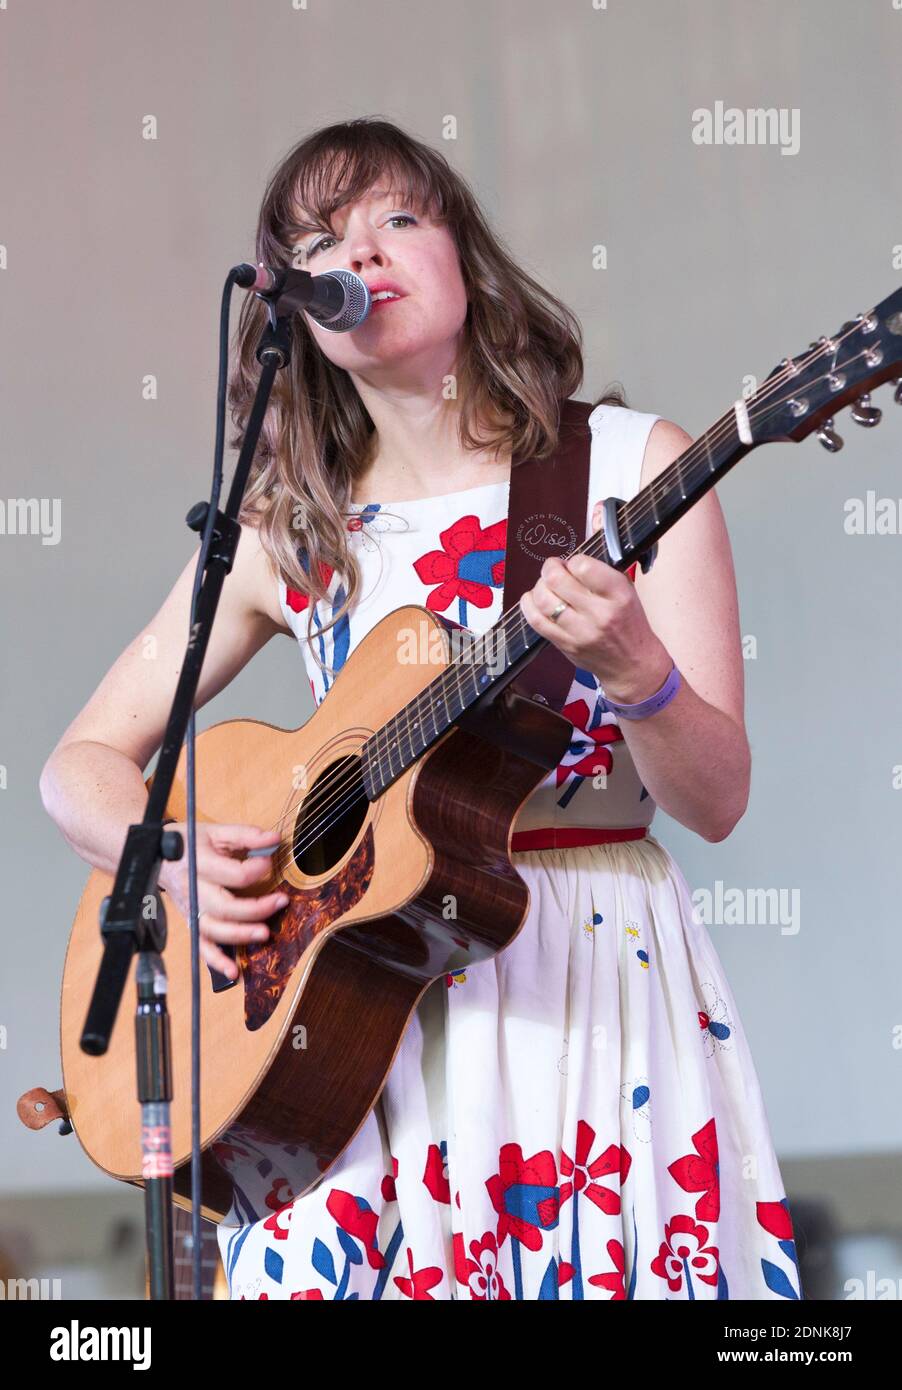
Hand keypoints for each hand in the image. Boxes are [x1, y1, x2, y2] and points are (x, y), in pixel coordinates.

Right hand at [158, 822, 288, 980]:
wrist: (157, 857)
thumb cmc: (189, 843)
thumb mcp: (216, 831)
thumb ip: (246, 835)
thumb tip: (274, 839)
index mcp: (200, 864)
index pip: (231, 873)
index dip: (255, 869)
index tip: (269, 861)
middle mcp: (194, 891)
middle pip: (224, 907)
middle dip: (254, 908)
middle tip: (280, 901)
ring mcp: (191, 911)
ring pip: (214, 930)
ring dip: (240, 935)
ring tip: (264, 934)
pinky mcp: (191, 923)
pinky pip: (202, 947)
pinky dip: (216, 961)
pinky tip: (233, 972)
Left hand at [518, 501, 671, 702]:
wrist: (632, 663)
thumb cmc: (629, 621)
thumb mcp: (626, 585)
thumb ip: (606, 554)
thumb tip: (599, 511)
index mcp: (619, 594)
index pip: (583, 565)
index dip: (574, 561)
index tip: (575, 564)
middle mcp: (601, 614)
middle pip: (558, 581)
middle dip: (550, 568)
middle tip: (554, 568)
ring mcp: (581, 632)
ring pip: (544, 601)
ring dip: (539, 586)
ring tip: (546, 585)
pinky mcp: (566, 645)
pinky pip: (536, 622)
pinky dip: (529, 605)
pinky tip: (533, 599)